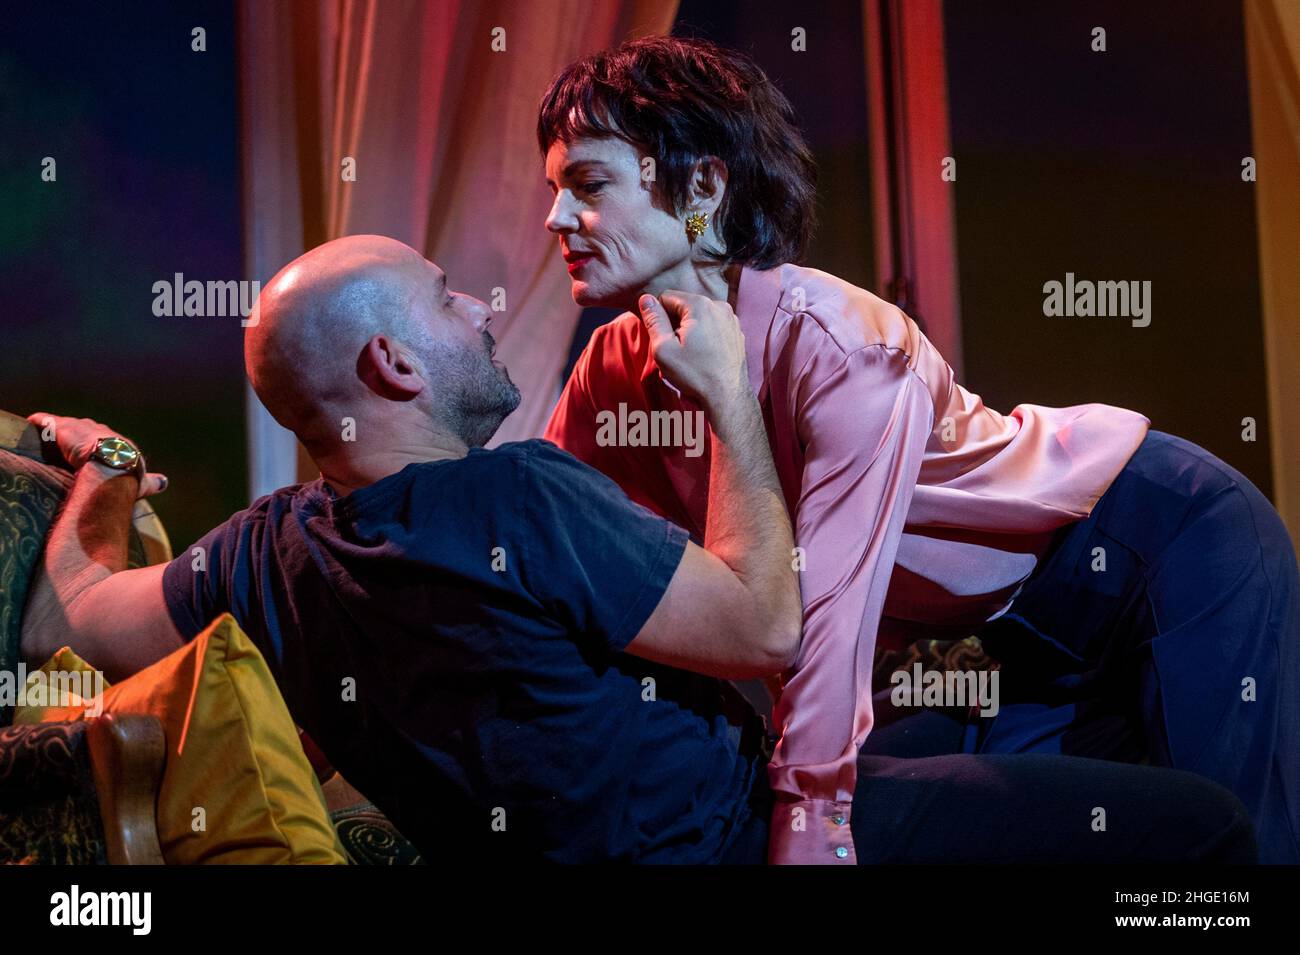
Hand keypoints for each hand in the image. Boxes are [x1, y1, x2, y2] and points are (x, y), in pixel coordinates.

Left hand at [26, 412, 168, 497]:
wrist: (112, 469)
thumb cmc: (128, 478)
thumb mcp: (143, 481)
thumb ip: (153, 482)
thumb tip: (164, 482)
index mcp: (122, 443)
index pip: (110, 440)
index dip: (101, 445)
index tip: (94, 452)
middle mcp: (105, 431)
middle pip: (90, 429)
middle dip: (81, 436)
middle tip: (70, 447)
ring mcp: (84, 427)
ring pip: (70, 425)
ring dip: (60, 430)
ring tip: (49, 437)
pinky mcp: (63, 427)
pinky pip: (48, 421)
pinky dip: (40, 421)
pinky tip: (34, 423)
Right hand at [637, 290, 748, 412]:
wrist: (728, 396)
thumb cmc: (694, 374)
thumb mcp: (663, 349)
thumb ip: (653, 320)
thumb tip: (645, 299)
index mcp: (700, 305)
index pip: (666, 297)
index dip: (658, 317)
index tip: (662, 338)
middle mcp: (719, 306)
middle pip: (685, 306)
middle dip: (675, 323)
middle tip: (676, 349)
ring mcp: (731, 319)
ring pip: (700, 316)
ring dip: (691, 329)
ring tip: (691, 354)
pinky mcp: (737, 332)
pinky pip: (714, 325)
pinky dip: (706, 335)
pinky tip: (705, 355)